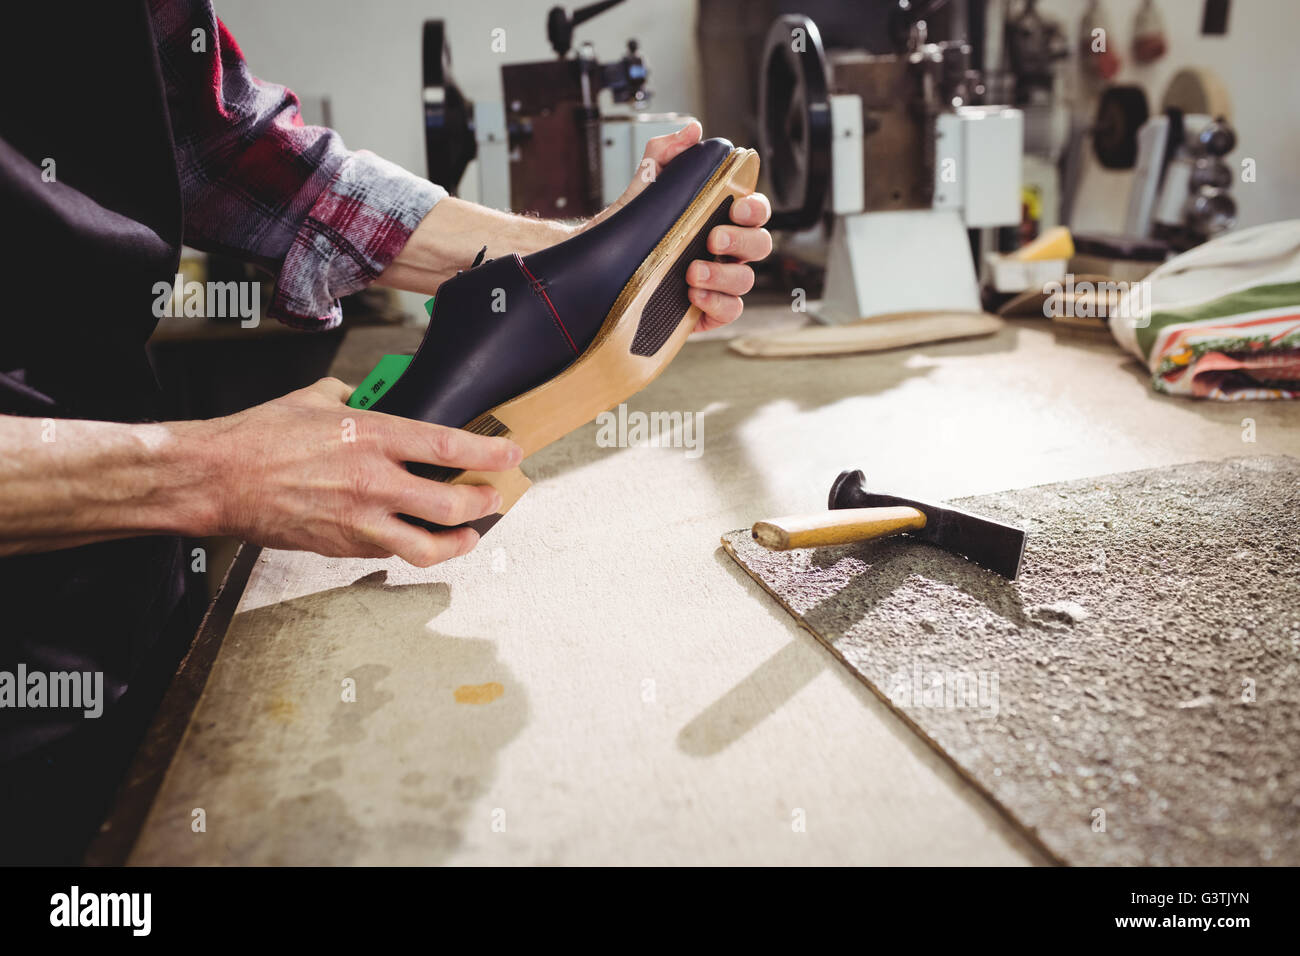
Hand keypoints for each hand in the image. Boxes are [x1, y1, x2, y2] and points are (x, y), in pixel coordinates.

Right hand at [200, 379, 521, 565]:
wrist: (219, 478)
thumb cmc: (262, 436)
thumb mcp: (319, 399)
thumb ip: (357, 399)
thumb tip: (375, 397)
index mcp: (374, 436)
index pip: (449, 446)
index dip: (489, 452)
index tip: (511, 453)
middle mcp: (375, 481)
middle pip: (453, 503)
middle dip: (485, 502)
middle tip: (495, 496)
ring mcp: (361, 520)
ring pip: (430, 544)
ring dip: (461, 540)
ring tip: (471, 533)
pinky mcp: (345, 546)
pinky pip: (394, 553)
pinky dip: (416, 549)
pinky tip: (424, 541)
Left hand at [596, 120, 772, 332]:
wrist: (600, 265)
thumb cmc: (631, 224)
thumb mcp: (645, 182)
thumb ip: (667, 152)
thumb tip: (692, 131)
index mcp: (720, 217)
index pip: (755, 211)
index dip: (755, 208)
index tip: (735, 207)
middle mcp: (726, 250)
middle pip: (760, 245)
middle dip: (741, 241)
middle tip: (712, 239)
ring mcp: (719, 281)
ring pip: (745, 279)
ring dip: (724, 274)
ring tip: (692, 271)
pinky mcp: (707, 310)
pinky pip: (730, 310)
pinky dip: (717, 302)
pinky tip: (694, 295)